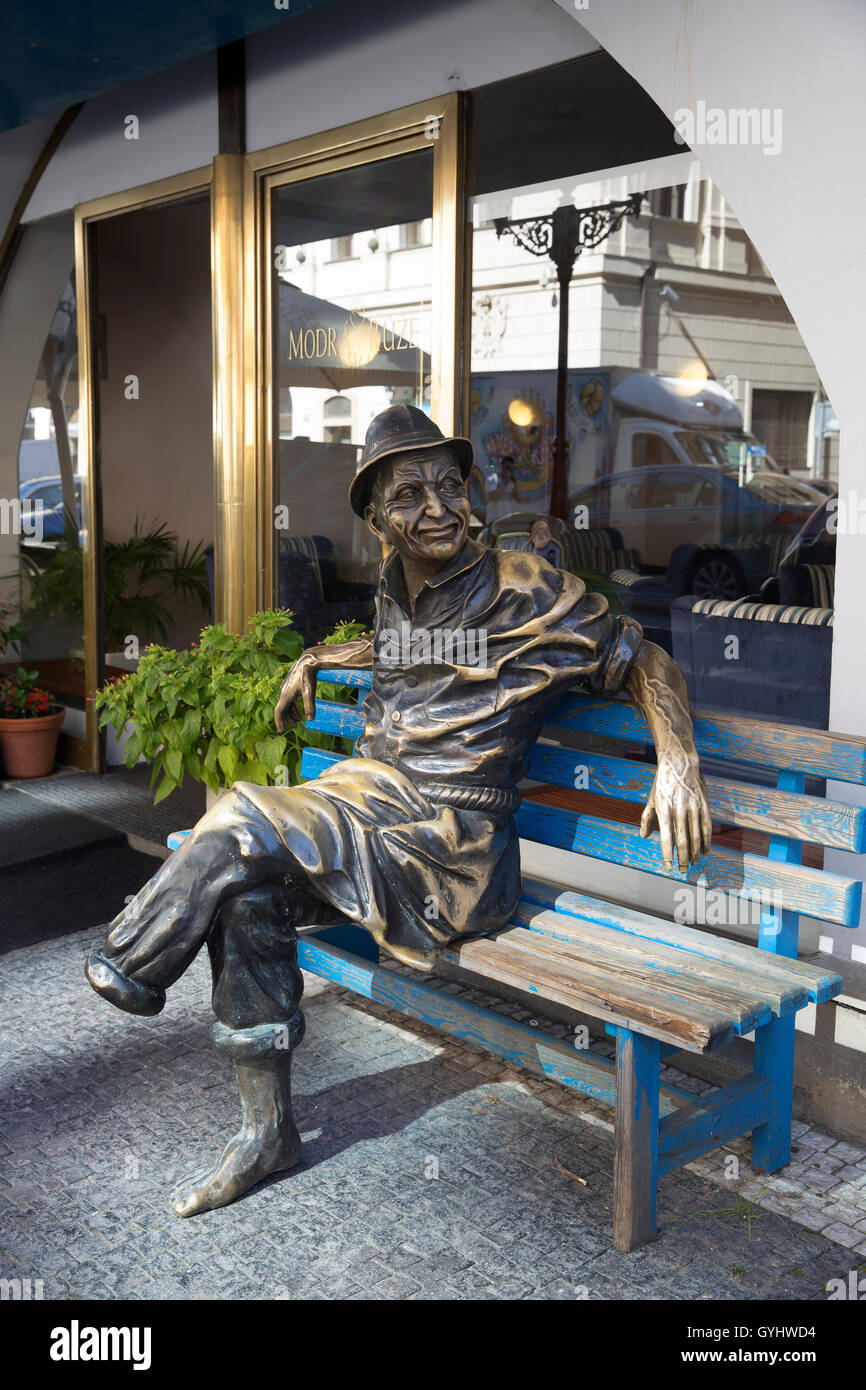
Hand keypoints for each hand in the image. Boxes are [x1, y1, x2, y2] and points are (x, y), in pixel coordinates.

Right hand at [274, 651, 318, 732]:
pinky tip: (300, 708)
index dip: (279, 722)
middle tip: (294, 728)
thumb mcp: (310, 692)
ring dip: (291, 713)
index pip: (279, 712)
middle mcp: (283, 691)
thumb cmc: (308, 676)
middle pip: (282, 709)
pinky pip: (289, 698)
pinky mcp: (291, 684)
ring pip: (286, 704)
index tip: (281, 731)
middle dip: (287, 719)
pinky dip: (293, 706)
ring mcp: (286, 687)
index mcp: (285, 695)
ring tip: (299, 720)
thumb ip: (309, 706)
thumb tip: (311, 720)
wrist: (308, 661)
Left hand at [640, 747, 711, 872]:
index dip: (667, 854)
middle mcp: (678, 809)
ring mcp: (692, 806)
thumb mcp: (652, 799)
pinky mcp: (703, 803)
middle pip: (682, 840)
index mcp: (663, 809)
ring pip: (696, 835)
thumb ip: (646, 818)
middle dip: (682, 858)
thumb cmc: (662, 783)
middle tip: (682, 869)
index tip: (668, 867)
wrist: (680, 762)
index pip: (665, 837)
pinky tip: (705, 851)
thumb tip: (644, 836)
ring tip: (693, 862)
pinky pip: (706, 826)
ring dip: (695, 852)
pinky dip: (706, 841)